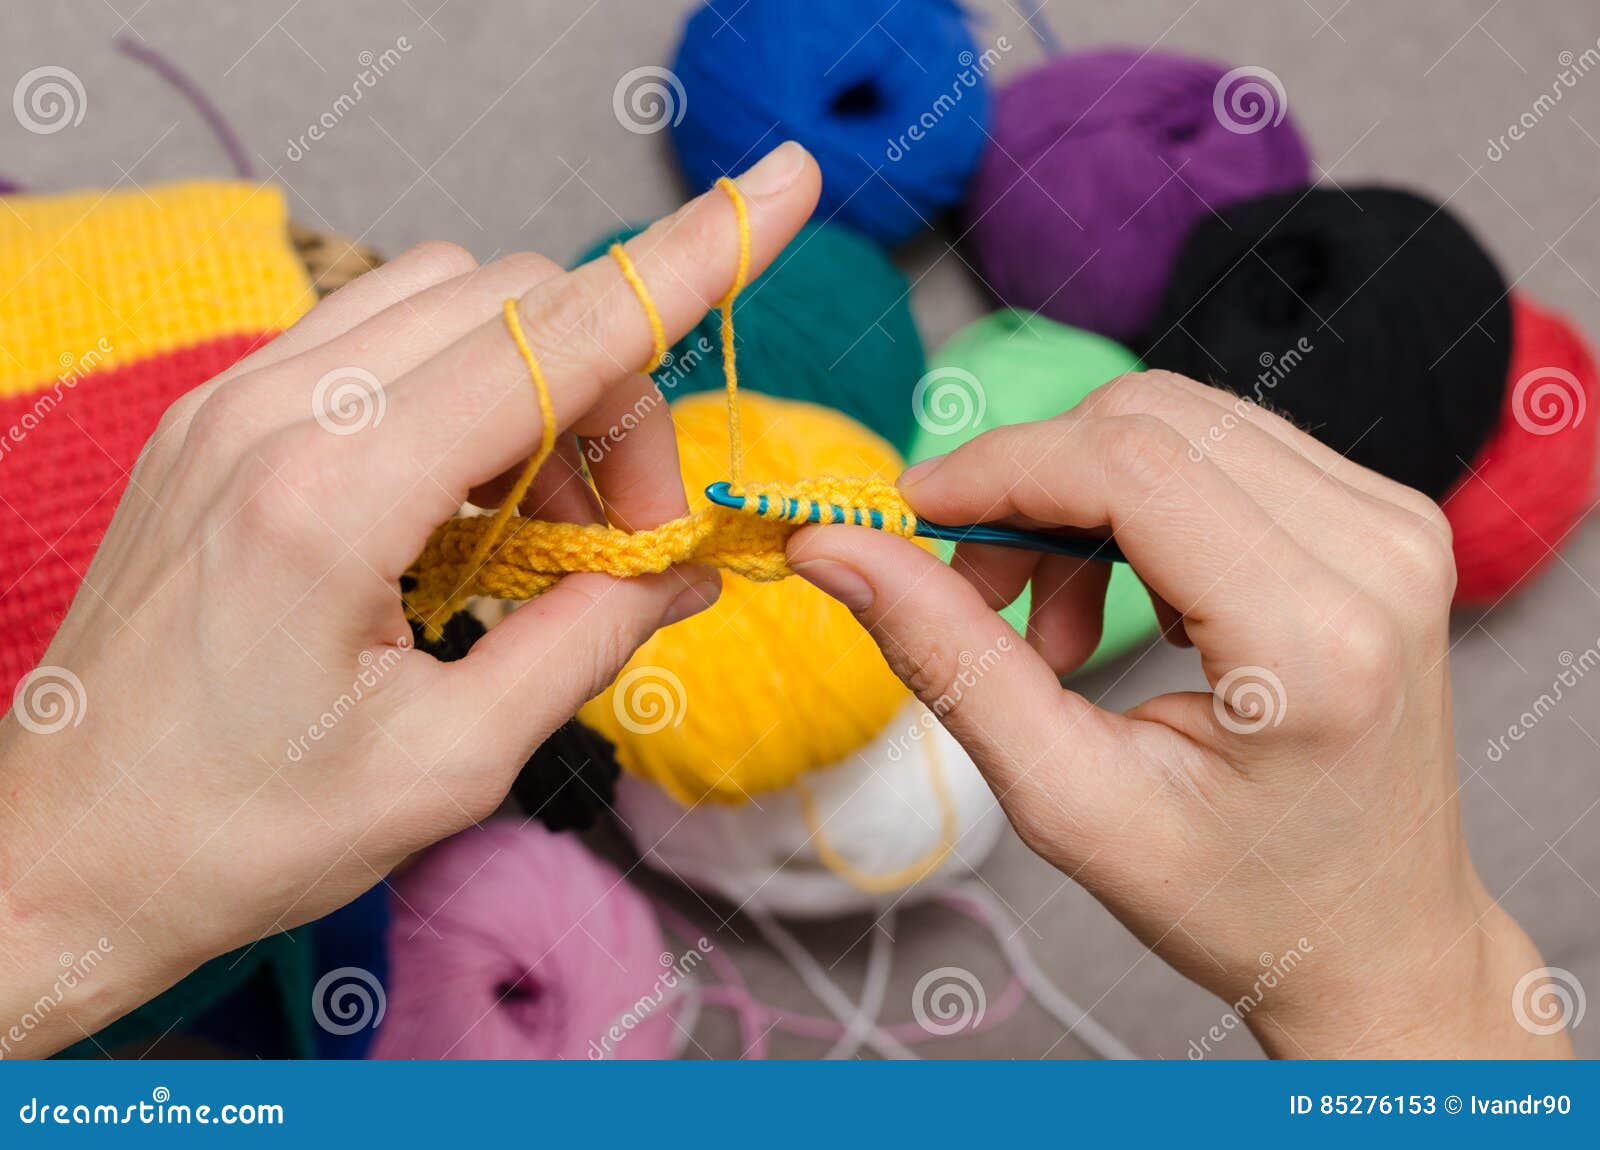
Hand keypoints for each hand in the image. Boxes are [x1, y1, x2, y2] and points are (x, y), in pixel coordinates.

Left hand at [0, 143, 820, 1056]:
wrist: (63, 855)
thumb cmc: (245, 832)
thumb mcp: (449, 764)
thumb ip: (586, 640)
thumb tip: (685, 572)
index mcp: (333, 499)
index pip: (556, 342)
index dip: (685, 265)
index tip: (783, 194)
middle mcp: (275, 414)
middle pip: (516, 303)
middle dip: (616, 394)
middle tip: (631, 534)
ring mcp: (233, 401)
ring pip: (448, 297)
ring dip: (540, 379)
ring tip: (547, 518)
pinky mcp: (217, 417)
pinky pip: (376, 336)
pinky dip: (463, 385)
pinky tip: (465, 497)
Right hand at [790, 369, 1570, 1057]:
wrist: (1376, 937)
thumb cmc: (1232, 898)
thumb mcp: (1067, 801)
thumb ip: (949, 659)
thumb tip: (835, 548)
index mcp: (1315, 640)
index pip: (1131, 465)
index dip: (996, 468)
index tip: (906, 516)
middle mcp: (1378, 556)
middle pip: (1150, 420)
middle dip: (1030, 487)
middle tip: (981, 598)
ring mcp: (1399, 526)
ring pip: (1182, 420)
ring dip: (1081, 498)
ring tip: (1056, 628)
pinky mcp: (1386, 519)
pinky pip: (1224, 448)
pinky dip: (1139, 505)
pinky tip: (1128, 607)